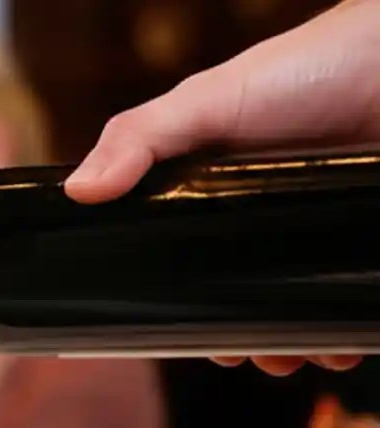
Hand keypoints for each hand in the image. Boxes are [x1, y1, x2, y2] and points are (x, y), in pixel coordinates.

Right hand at [63, 0, 379, 375]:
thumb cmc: (299, 70)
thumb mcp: (206, 100)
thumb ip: (140, 138)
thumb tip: (79, 192)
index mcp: (212, 199)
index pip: (183, 264)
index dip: (182, 305)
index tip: (183, 337)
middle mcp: (264, 223)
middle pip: (245, 298)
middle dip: (246, 338)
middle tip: (250, 356)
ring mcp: (316, 235)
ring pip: (300, 308)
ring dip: (299, 343)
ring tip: (302, 353)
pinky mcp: (358, 245)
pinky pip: (352, 300)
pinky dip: (346, 329)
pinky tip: (342, 343)